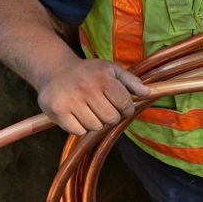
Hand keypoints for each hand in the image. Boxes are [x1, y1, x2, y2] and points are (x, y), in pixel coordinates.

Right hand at [36, 57, 151, 135]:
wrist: (55, 71)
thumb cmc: (88, 72)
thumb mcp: (111, 70)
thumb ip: (131, 81)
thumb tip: (147, 93)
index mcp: (102, 77)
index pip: (125, 105)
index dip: (126, 109)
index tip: (122, 107)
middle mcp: (86, 88)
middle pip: (111, 118)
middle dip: (111, 116)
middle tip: (102, 107)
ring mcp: (71, 100)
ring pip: (95, 127)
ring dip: (95, 122)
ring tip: (88, 109)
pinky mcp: (58, 111)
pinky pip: (78, 131)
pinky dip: (80, 127)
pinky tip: (77, 115)